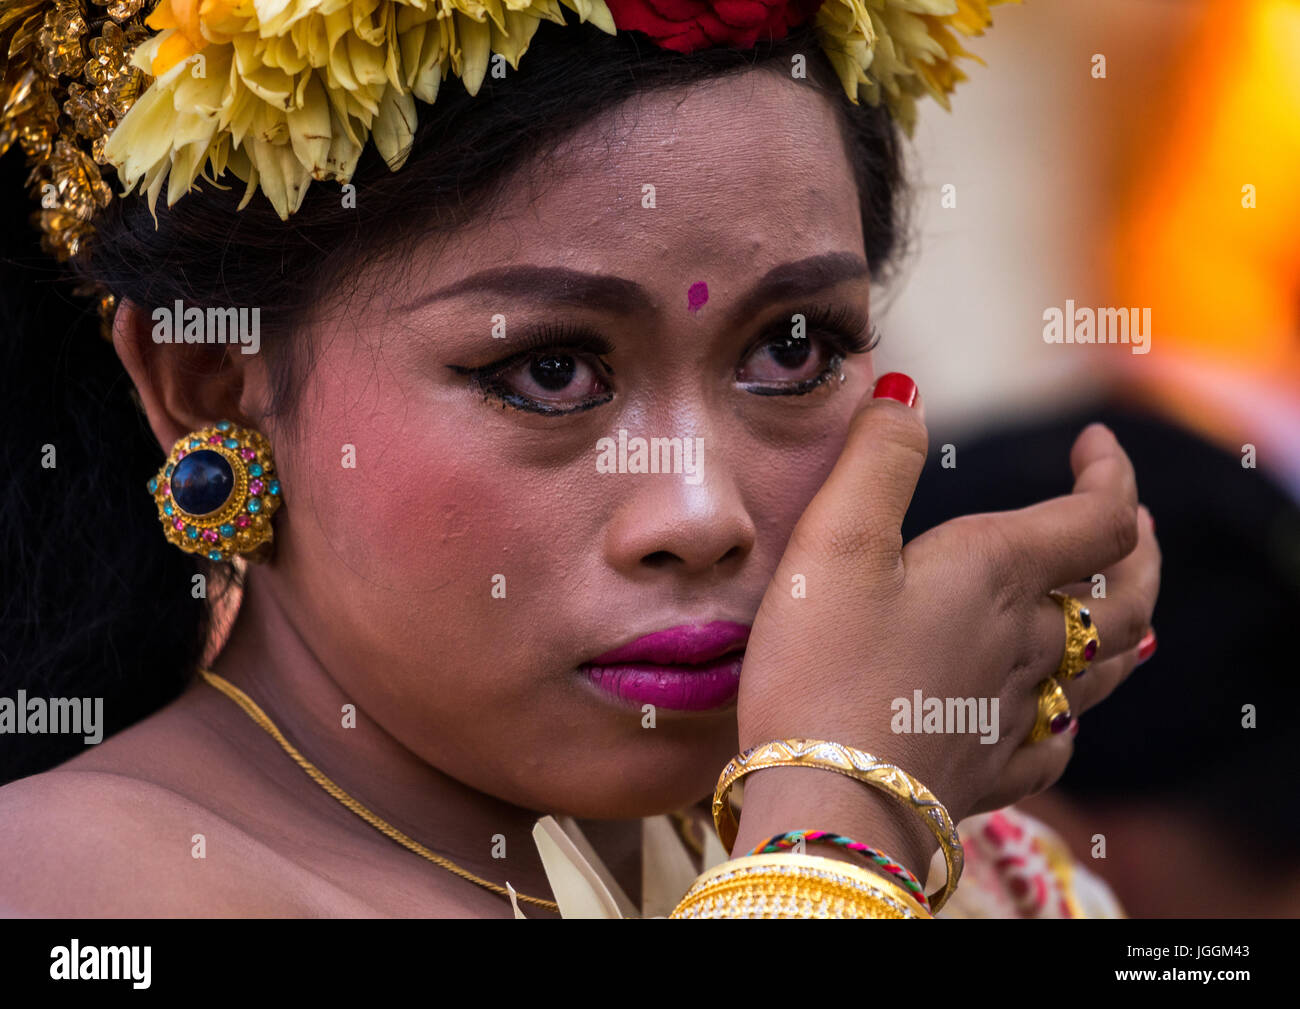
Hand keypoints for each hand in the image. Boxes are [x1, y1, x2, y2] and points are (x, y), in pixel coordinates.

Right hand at [732, 374, 1159, 874]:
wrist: (826, 799)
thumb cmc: (824, 663)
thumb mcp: (834, 539)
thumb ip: (876, 459)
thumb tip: (905, 392)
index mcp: (998, 576)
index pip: (1100, 517)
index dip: (1111, 471)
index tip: (1092, 441)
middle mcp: (1026, 643)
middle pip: (1126, 598)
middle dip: (1141, 551)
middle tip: (1138, 522)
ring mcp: (1015, 713)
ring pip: (1106, 670)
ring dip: (1128, 627)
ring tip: (1129, 607)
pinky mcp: (988, 768)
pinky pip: (1057, 743)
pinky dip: (1070, 717)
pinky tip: (1059, 716)